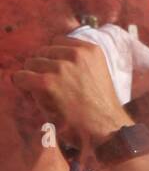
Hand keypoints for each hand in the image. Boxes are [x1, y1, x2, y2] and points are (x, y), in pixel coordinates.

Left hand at [12, 36, 131, 147]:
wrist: (106, 129)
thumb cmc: (100, 108)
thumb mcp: (97, 73)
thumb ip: (78, 61)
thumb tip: (48, 56)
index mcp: (92, 50)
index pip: (58, 41)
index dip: (54, 57)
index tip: (60, 73)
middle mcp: (77, 54)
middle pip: (42, 52)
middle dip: (43, 67)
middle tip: (54, 87)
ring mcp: (62, 67)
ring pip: (30, 64)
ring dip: (35, 78)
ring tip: (49, 95)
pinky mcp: (47, 82)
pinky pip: (21, 77)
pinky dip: (24, 86)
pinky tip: (37, 97)